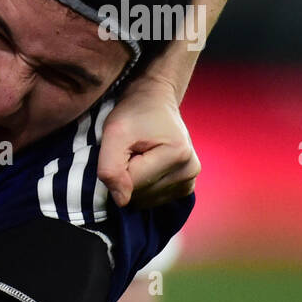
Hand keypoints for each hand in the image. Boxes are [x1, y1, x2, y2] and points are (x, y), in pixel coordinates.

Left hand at [98, 75, 199, 209]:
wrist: (156, 100)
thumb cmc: (135, 112)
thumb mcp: (114, 131)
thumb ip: (111, 167)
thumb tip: (121, 201)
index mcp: (178, 154)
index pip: (131, 184)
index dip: (117, 167)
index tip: (122, 147)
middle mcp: (190, 171)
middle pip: (140, 195)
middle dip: (126, 175)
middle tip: (129, 150)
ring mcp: (190, 181)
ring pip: (145, 200)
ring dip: (133, 181)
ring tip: (138, 155)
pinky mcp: (186, 187)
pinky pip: (154, 200)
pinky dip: (143, 186)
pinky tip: (146, 166)